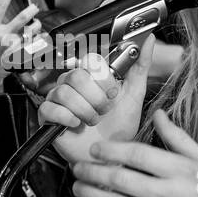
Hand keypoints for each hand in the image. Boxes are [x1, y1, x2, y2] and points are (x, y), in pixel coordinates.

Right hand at [0, 0, 40, 94]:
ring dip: (37, 27)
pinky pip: (35, 46)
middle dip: (31, 10)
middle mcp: (2, 36)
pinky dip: (39, 42)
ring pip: (32, 32)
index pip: (0, 5)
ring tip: (36, 26)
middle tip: (34, 8)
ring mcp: (12, 48)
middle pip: (22, 18)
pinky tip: (38, 41)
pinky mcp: (20, 58)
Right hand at [38, 34, 154, 163]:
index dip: (103, 78)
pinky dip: (67, 118)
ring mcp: (58, 99)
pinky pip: (50, 108)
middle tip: (104, 110)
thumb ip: (140, 66)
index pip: (90, 61)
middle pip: (76, 76)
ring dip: (84, 110)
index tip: (114, 93)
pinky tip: (77, 125)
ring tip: (92, 120)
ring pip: (64, 92)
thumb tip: (149, 39)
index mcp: (91, 76)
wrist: (109, 157)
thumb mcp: (134, 95)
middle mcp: (72, 84)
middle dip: (96, 98)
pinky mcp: (47, 117)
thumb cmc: (119, 128)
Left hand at [70, 108, 197, 196]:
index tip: (96, 149)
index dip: (111, 150)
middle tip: (78, 167)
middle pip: (119, 179)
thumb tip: (157, 113)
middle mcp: (167, 195)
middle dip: (92, 171)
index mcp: (180, 172)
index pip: (137, 156)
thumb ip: (178, 138)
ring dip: (90, 194)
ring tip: (77, 187)